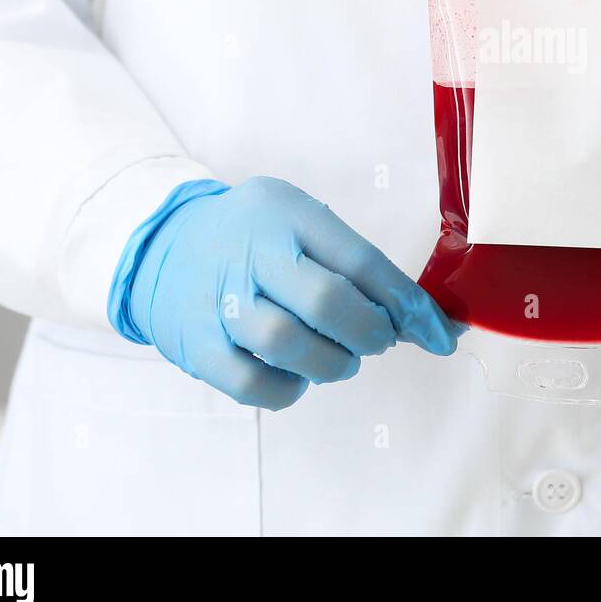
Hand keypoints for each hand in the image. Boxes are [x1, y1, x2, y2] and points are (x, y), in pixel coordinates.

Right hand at [108, 176, 457, 409]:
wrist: (160, 244)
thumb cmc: (251, 239)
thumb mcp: (299, 223)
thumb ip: (355, 265)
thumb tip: (425, 319)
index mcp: (286, 212)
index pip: (361, 260)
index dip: (408, 303)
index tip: (439, 333)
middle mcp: (250, 250)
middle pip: (325, 301)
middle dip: (369, 332)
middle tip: (378, 340)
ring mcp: (217, 299)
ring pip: (286, 344)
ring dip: (332, 363)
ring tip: (339, 359)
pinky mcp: (195, 345)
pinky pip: (251, 384)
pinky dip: (287, 389)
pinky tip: (297, 375)